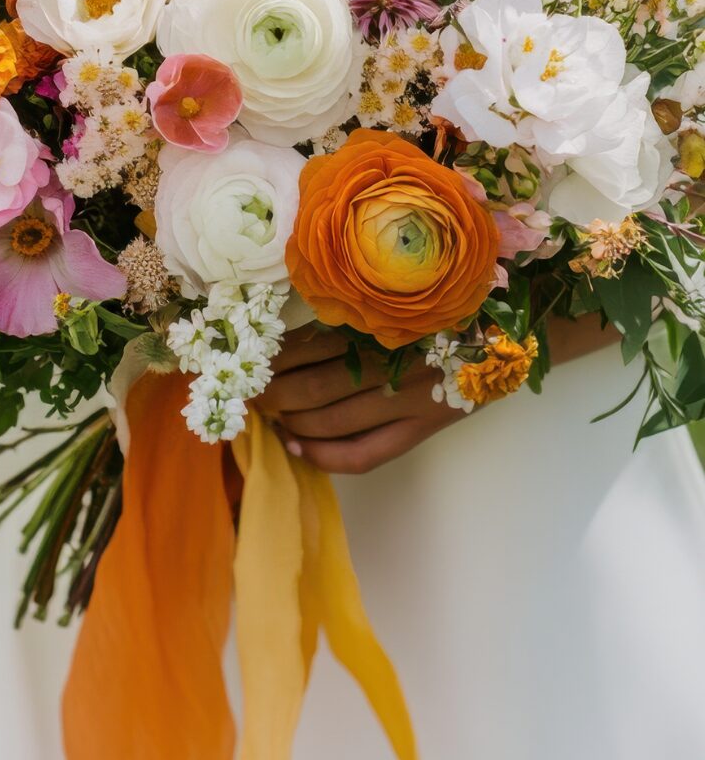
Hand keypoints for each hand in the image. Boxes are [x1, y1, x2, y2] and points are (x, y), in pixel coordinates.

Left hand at [258, 324, 466, 474]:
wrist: (508, 337)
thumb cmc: (445, 313)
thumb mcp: (398, 304)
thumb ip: (353, 317)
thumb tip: (291, 341)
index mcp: (386, 324)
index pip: (314, 346)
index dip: (278, 359)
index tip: (254, 361)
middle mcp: (395, 363)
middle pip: (317, 386)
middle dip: (275, 393)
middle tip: (252, 393)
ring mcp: (409, 402)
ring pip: (335, 421)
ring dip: (293, 421)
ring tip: (271, 416)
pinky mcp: (422, 429)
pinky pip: (364, 454)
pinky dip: (325, 455)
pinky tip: (297, 448)